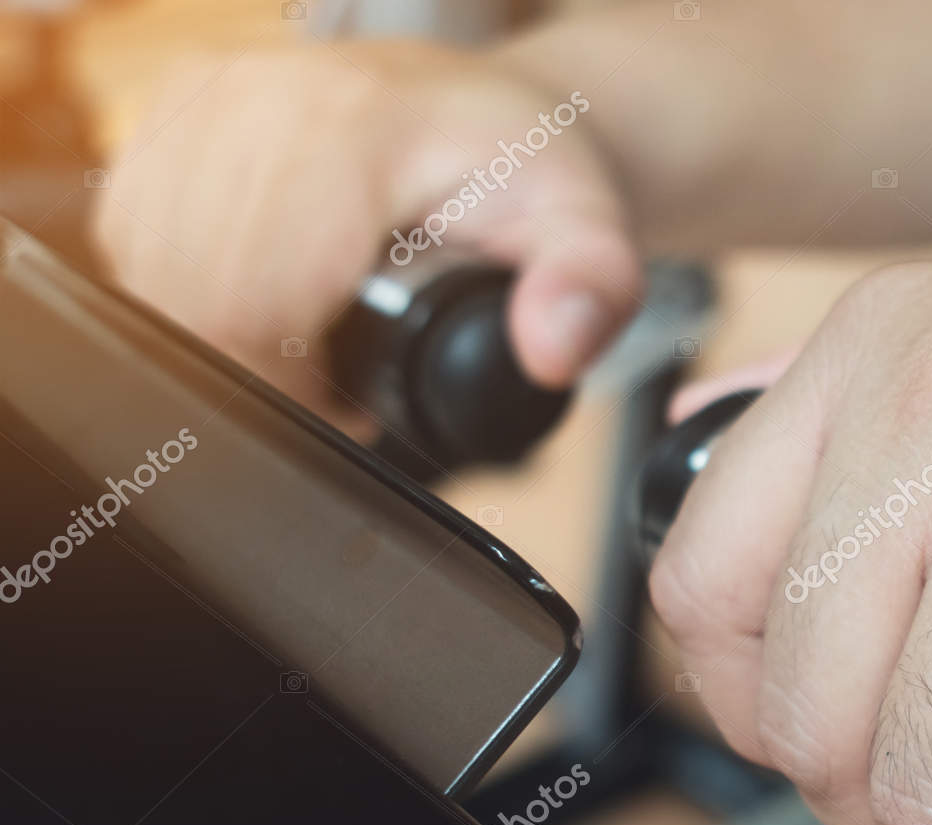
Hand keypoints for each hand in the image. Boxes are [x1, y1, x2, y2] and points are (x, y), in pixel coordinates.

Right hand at [93, 42, 640, 397]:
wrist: (487, 105)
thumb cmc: (528, 174)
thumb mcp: (589, 230)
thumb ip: (591, 290)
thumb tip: (552, 349)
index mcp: (354, 129)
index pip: (252, 300)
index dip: (284, 388)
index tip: (343, 412)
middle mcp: (260, 100)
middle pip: (193, 295)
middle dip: (254, 372)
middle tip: (329, 390)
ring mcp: (204, 101)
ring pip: (153, 272)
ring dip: (217, 336)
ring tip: (304, 344)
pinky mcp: (169, 114)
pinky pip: (135, 238)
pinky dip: (185, 291)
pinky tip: (257, 300)